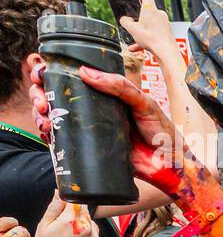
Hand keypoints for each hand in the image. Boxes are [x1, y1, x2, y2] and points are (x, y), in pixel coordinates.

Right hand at [31, 195, 102, 236]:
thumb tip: (59, 193)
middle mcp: (87, 228)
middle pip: (85, 213)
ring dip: (84, 228)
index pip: (77, 202)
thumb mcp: (44, 226)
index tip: (66, 209)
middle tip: (65, 229)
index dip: (71, 204)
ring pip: (92, 225)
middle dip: (76, 217)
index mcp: (71, 220)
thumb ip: (54, 207)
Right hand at [33, 64, 191, 197]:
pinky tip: (48, 136)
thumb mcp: (144, 103)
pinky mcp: (90, 151)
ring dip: (40, 117)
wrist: (169, 165)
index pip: (71, 80)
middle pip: (55, 97)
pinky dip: (50, 139)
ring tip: (45, 122)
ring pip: (54, 119)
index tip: (40, 73)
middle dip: (39, 96)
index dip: (50, 75)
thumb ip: (121, 87)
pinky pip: (64, 143)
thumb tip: (84, 72)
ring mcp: (90, 131)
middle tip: (42, 102)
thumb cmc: (162, 131)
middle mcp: (93, 111)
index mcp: (104, 95)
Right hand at [119, 0, 177, 59]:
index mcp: (150, 10)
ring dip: (140, 29)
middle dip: (137, 15)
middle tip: (130, 20)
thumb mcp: (132, 30)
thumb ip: (125, 22)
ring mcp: (164, 23)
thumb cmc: (153, 40)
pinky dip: (145, 38)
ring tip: (134, 37)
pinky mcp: (166, 31)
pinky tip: (136, 46)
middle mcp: (159, 14)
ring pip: (149, 23)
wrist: (167, 54)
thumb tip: (124, 19)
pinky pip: (153, 32)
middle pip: (146, 10)